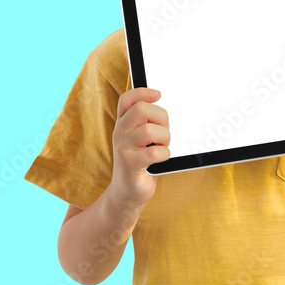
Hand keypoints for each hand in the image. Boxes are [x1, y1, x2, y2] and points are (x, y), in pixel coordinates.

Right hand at [109, 87, 169, 208]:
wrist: (127, 191)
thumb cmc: (141, 160)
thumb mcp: (142, 137)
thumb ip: (149, 121)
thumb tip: (164, 110)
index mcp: (123, 122)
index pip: (127, 99)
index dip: (143, 92)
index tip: (158, 95)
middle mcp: (120, 132)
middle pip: (141, 109)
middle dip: (161, 117)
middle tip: (163, 131)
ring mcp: (123, 148)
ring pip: (149, 130)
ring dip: (164, 137)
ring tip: (162, 146)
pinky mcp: (130, 165)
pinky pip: (154, 152)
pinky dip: (164, 154)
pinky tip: (162, 158)